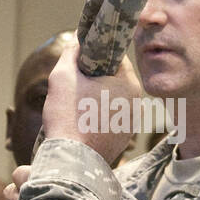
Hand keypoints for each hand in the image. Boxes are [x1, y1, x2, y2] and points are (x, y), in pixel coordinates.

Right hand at [41, 38, 141, 164]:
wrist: (71, 160)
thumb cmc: (67, 115)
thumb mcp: (62, 75)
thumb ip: (72, 52)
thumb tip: (78, 38)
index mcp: (129, 84)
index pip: (116, 58)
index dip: (96, 56)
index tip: (81, 61)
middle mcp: (137, 103)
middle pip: (114, 80)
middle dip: (95, 79)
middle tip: (74, 85)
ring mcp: (131, 124)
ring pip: (112, 101)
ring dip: (96, 99)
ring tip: (76, 106)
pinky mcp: (122, 141)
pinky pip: (110, 120)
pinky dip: (98, 118)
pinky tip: (81, 123)